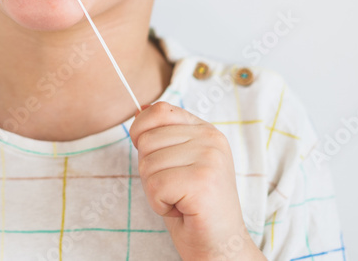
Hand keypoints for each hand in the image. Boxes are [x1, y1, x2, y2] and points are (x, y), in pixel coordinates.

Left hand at [130, 102, 260, 260]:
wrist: (218, 247)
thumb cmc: (192, 208)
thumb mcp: (176, 163)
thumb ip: (162, 136)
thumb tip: (139, 111)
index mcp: (206, 130)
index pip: (159, 110)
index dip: (142, 133)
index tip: (158, 160)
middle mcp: (211, 139)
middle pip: (147, 140)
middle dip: (151, 172)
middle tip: (176, 189)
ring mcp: (209, 158)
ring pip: (147, 164)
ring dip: (155, 190)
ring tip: (180, 199)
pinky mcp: (202, 181)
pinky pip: (154, 186)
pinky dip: (160, 204)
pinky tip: (182, 210)